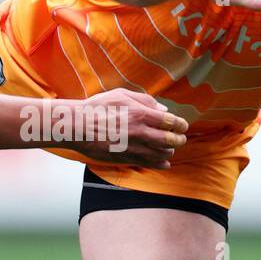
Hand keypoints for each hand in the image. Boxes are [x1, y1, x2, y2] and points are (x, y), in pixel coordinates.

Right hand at [66, 89, 187, 168]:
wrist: (77, 127)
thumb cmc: (98, 108)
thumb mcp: (122, 95)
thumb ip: (146, 100)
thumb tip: (164, 109)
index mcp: (141, 113)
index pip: (171, 122)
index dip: (181, 125)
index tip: (183, 126)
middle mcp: (140, 132)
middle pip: (170, 140)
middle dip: (179, 139)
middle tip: (180, 138)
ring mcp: (133, 147)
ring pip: (162, 154)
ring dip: (169, 151)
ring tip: (169, 148)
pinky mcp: (126, 158)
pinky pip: (149, 164)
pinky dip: (160, 164)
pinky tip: (165, 163)